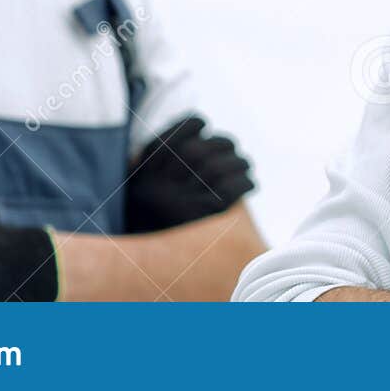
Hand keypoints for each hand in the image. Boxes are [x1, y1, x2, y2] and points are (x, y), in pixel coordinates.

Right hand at [125, 116, 253, 233]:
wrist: (142, 266)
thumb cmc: (149, 221)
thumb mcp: (141, 187)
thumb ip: (159, 159)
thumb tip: (196, 135)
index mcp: (145, 171)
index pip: (177, 131)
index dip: (195, 124)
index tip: (203, 126)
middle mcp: (161, 183)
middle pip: (203, 147)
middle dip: (223, 143)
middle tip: (232, 149)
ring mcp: (182, 199)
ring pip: (221, 165)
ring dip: (240, 162)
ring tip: (245, 165)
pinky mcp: (205, 216)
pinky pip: (233, 188)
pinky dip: (246, 182)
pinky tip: (249, 185)